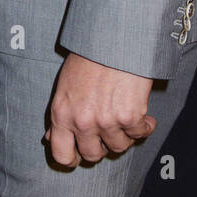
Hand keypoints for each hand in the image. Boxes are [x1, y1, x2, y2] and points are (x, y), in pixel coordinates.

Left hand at [44, 52, 154, 167]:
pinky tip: (144, 116)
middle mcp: (82, 122)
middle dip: (101, 146)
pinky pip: (140, 134)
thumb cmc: (89, 56)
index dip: (72, 159)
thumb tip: (51, 137)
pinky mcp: (130, 117)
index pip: (61, 154)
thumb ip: (61, 113)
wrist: (114, 38)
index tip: (80, 155)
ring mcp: (106, 121)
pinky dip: (145, 127)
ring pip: (118, 147)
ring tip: (125, 117)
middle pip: (93, 155)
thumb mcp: (65, 84)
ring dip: (124, 135)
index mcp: (61, 113)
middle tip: (108, 131)